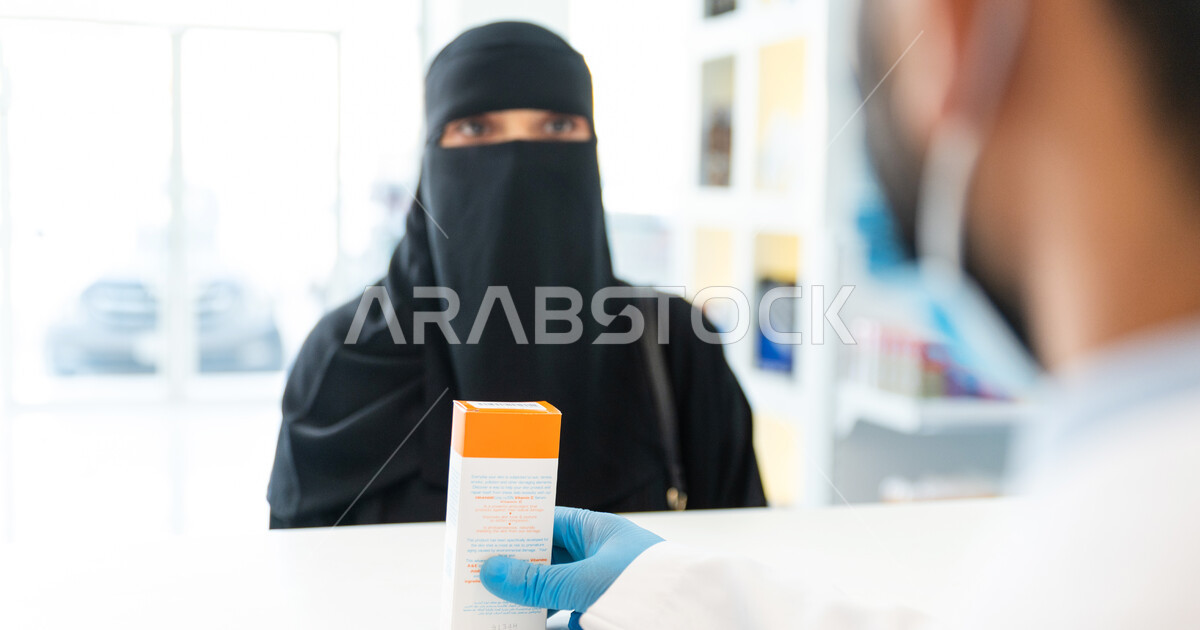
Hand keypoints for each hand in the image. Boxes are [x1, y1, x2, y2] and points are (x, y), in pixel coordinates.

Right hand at [480, 506, 663, 614]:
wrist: (695, 620)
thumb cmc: (647, 588)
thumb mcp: (585, 582)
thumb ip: (538, 581)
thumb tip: (490, 571)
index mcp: (597, 532)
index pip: (547, 523)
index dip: (514, 530)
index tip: (481, 539)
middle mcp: (596, 558)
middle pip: (545, 562)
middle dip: (513, 572)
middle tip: (475, 578)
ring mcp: (598, 590)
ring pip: (551, 594)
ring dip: (524, 603)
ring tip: (488, 608)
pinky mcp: (601, 618)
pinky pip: (563, 620)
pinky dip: (543, 625)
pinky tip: (520, 628)